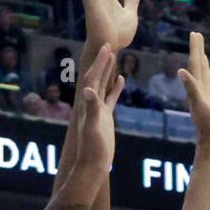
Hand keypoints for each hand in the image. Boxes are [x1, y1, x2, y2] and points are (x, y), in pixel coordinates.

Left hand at [74, 44, 124, 170]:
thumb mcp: (93, 127)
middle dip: (101, 61)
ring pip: (103, 85)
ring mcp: (99, 111)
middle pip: (96, 77)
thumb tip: (89, 90)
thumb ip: (92, 108)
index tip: (105, 47)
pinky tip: (122, 80)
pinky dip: (116, 88)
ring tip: (113, 56)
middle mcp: (91, 104)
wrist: (93, 165)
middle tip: (107, 44)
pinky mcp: (105, 118)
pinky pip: (111, 98)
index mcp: (87, 104)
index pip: (92, 77)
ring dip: (107, 71)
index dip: (98, 62)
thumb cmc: (92, 148)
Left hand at [178, 32, 209, 149]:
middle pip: (198, 68)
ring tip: (205, 57)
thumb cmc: (207, 127)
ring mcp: (206, 103)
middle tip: (197, 37)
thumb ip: (190, 88)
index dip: (195, 49)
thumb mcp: (199, 105)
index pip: (195, 64)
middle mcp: (199, 94)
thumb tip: (181, 71)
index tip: (195, 33)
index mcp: (196, 90)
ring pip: (206, 80)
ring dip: (205, 68)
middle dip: (198, 52)